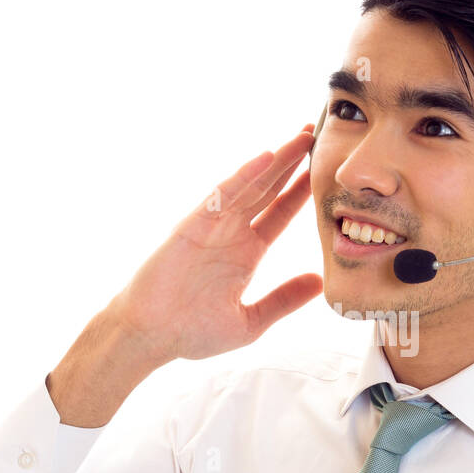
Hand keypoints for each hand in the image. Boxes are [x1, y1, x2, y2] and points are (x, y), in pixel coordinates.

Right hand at [107, 125, 322, 362]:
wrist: (150, 337)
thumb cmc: (192, 332)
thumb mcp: (251, 321)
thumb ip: (284, 300)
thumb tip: (319, 283)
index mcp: (246, 254)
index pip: (280, 214)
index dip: (300, 192)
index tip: (323, 173)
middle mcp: (231, 234)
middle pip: (268, 190)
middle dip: (292, 164)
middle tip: (315, 135)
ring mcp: (212, 227)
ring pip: (250, 186)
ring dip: (276, 161)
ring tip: (301, 137)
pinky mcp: (193, 225)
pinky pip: (222, 196)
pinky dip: (244, 177)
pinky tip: (267, 159)